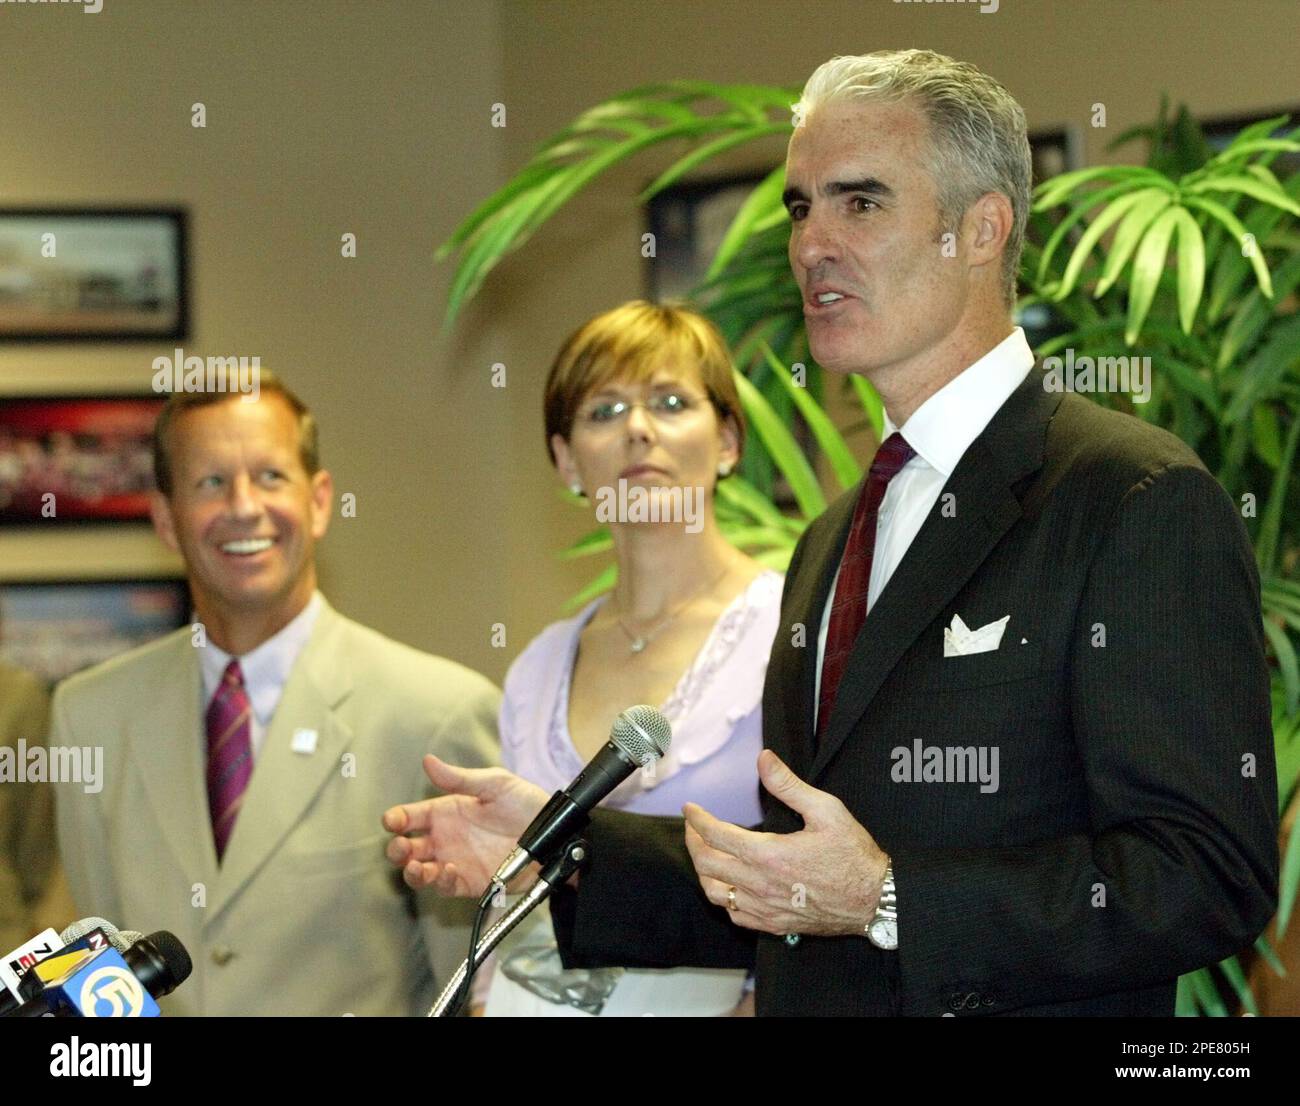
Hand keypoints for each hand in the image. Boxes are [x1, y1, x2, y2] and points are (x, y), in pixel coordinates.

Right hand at [382, 755, 547, 896]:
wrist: (555, 836)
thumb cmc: (527, 804)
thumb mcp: (496, 784)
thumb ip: (460, 779)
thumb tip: (428, 761)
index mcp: (448, 811)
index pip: (412, 816)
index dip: (397, 818)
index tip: (392, 821)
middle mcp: (446, 838)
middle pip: (409, 848)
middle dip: (397, 849)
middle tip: (401, 847)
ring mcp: (456, 861)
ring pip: (421, 872)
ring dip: (412, 872)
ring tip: (417, 866)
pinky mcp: (470, 882)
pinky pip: (446, 887)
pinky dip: (440, 882)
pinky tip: (447, 871)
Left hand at [684, 749, 887, 937]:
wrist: (874, 900)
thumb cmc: (853, 855)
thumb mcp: (826, 810)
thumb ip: (789, 785)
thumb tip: (764, 759)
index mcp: (769, 855)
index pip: (716, 836)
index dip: (697, 819)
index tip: (690, 808)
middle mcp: (760, 885)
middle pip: (707, 864)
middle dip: (693, 841)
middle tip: (693, 827)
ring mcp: (765, 908)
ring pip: (715, 893)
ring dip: (703, 871)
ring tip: (705, 853)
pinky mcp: (774, 925)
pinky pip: (735, 914)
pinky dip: (724, 897)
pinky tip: (729, 884)